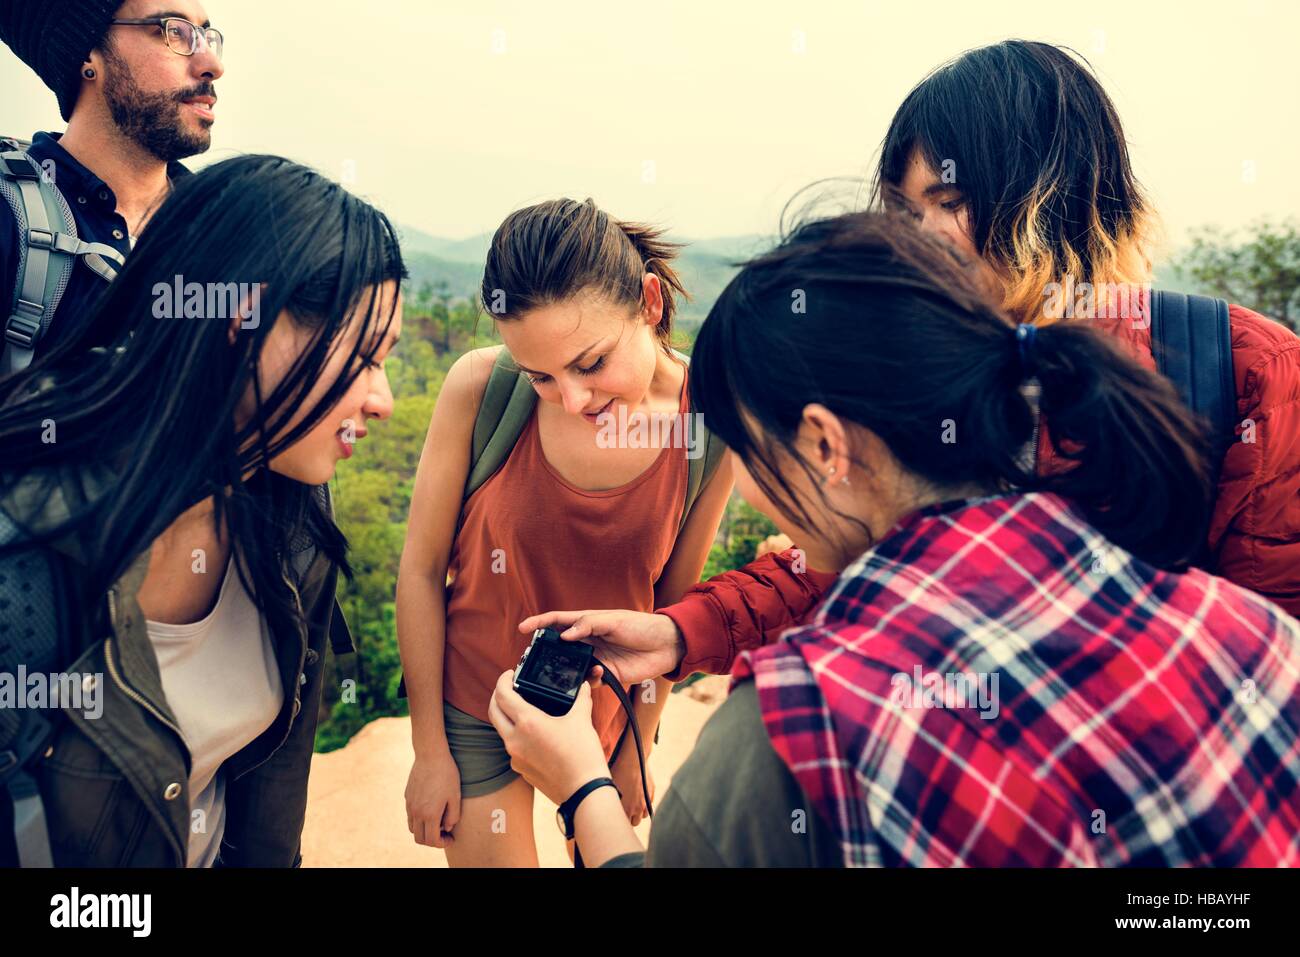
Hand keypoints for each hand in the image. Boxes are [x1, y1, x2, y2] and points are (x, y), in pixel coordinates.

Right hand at [404, 750, 460, 848]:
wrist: (430, 755)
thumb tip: (446, 827)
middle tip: (444, 834)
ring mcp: (409, 805)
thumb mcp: (455, 796)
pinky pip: (410, 816)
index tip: (451, 838)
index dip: (442, 843)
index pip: (432, 840)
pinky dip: (418, 820)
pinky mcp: (407, 797)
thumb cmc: (447, 774)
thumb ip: (452, 816)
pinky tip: (430, 810)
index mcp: (429, 814)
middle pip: (419, 838)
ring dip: (423, 831)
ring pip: (412, 828)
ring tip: (437, 822)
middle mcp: (416, 812)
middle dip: (432, 841)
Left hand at [487, 670, 609, 806]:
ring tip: (524, 710)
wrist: (584, 791)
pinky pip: (512, 748)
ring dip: (506, 717)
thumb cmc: (582, 755)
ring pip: (502, 731)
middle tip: (509, 688)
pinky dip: (517, 736)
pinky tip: (534, 735)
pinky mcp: (521, 770)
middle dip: (497, 697)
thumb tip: (583, 688)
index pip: (502, 695)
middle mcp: (515, 739)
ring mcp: (515, 757)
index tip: (510, 674)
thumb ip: (580, 699)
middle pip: (493, 712)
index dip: (503, 680)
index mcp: (527, 722)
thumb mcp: (582, 720)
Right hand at [517, 610, 685, 685]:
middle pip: (559, 646)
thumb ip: (588, 625)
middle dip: (546, 651)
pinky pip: (588, 680)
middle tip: (536, 658)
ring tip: (564, 669)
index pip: (557, 622)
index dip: (539, 624)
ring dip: (566, 669)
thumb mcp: (613, 620)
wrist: (666, 645)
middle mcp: (588, 641)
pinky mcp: (606, 675)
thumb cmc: (641, 626)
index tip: (523, 629)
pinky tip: (597, 672)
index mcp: (587, 623)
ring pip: (571, 666)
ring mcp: (595, 658)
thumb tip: (564, 635)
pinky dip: (588, 679)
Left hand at [610, 735, 655, 825]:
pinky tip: (640, 796)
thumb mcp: (610, 787)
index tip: (617, 816)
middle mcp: (636, 808)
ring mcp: (646, 801)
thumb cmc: (618, 772)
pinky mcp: (652, 793)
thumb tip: (603, 805)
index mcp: (624, 809)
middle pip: (635, 822)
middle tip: (625, 810)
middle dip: (630, 818)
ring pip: (644, 815)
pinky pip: (649, 804)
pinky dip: (645, 803)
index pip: (623, 824)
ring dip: (639, 812)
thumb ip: (610, 801)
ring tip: (633, 804)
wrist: (633, 760)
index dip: (620, 820)